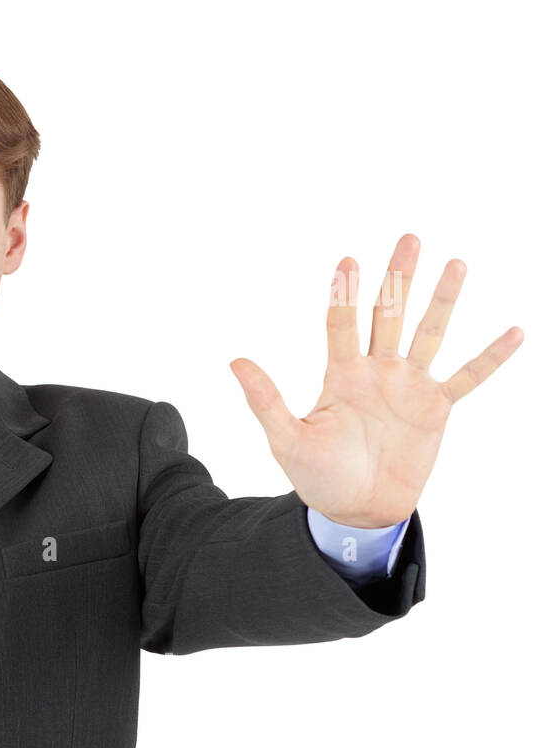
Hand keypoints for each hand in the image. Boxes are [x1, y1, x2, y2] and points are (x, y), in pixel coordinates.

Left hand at [228, 233, 522, 527]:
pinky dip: (489, 358)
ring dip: (443, 301)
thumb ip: (265, 399)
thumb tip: (235, 361)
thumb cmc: (316, 475)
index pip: (342, 324)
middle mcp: (377, 371)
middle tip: (409, 238)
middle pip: (389, 314)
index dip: (345, 294)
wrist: (355, 509)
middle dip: (398, 278)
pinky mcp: (436, 409)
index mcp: (341, 374)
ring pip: (429, 334)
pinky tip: (513, 333)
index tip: (347, 261)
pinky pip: (467, 378)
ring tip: (456, 264)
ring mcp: (409, 386)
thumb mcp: (286, 438)